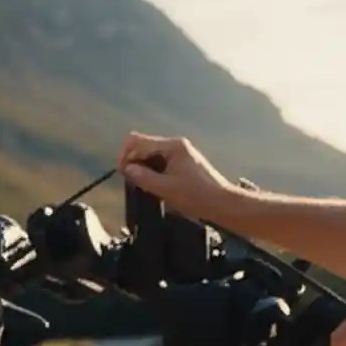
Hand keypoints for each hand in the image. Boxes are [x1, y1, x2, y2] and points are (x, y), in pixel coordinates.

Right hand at [117, 131, 238, 219]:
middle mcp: (175, 145)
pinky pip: (160, 162)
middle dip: (134, 161)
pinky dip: (153, 171)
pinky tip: (154, 185)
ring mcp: (180, 153)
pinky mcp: (182, 163)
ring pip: (151, 155)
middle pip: (144, 146)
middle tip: (131, 181)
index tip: (123, 174)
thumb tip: (126, 169)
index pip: (138, 141)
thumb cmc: (197, 196)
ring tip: (143, 185)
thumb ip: (143, 177)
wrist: (222, 203)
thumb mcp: (166, 188)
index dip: (126, 156)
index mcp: (172, 146)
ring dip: (143, 168)